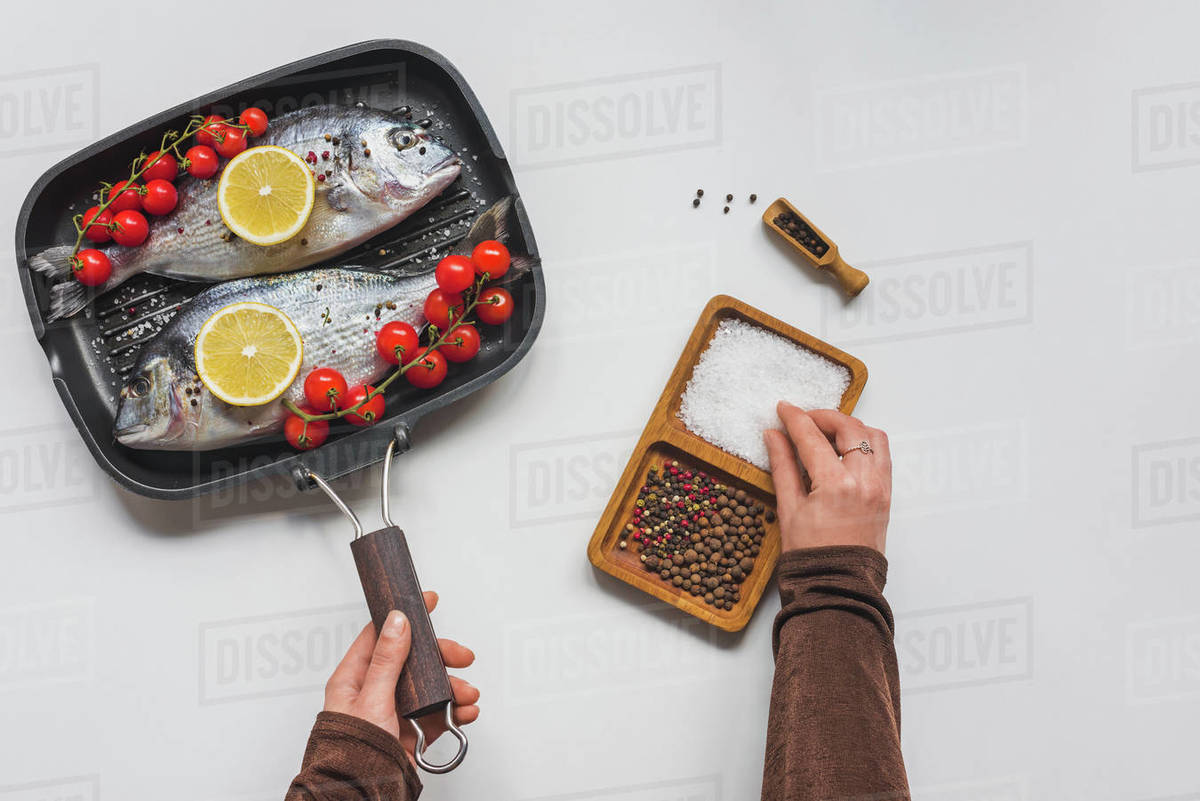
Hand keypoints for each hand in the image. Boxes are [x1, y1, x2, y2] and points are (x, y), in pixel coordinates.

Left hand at [324, 591, 479, 764]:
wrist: (358, 796)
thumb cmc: (350, 753)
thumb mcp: (371, 699)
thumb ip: (387, 660)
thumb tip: (398, 621)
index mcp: (355, 678)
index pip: (381, 635)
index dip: (405, 617)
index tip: (427, 602)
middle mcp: (375, 692)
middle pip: (414, 662)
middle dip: (441, 658)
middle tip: (462, 656)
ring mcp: (395, 713)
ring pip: (430, 689)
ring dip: (453, 688)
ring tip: (467, 695)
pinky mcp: (411, 733)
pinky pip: (438, 715)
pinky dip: (455, 712)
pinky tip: (466, 712)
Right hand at [763, 402, 891, 553]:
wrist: (837, 585)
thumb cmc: (810, 555)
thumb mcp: (788, 508)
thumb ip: (782, 465)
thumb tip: (774, 435)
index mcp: (835, 486)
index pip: (812, 437)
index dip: (795, 418)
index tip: (783, 409)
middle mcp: (863, 482)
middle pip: (848, 427)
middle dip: (824, 416)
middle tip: (803, 419)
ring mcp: (880, 488)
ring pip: (872, 436)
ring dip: (849, 427)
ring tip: (826, 432)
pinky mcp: (887, 495)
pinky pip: (882, 455)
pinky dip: (865, 443)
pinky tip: (845, 450)